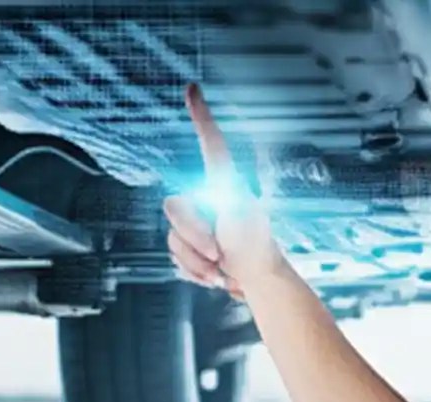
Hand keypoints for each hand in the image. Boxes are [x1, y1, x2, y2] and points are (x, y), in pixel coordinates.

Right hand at [163, 83, 284, 297]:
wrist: (258, 282)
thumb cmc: (255, 245)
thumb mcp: (240, 213)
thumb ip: (221, 189)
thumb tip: (216, 185)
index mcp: (224, 185)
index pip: (210, 144)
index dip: (201, 116)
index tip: (194, 89)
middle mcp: (207, 199)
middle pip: (174, 208)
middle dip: (194, 235)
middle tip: (219, 250)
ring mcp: (195, 224)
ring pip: (171, 237)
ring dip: (196, 258)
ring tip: (221, 265)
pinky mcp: (189, 247)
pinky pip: (173, 257)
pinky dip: (194, 271)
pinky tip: (215, 274)